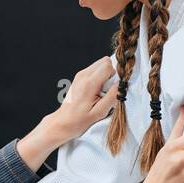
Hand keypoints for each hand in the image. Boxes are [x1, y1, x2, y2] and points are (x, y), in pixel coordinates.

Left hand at [16, 57, 117, 171]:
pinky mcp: (80, 76)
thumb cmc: (79, 120)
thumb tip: (121, 85)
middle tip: (107, 90)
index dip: (115, 76)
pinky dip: (100, 77)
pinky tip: (96, 91)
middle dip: (111, 74)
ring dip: (105, 75)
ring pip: (101, 63)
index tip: (113, 88)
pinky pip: (95, 69)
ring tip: (101, 92)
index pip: (108, 66)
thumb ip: (112, 97)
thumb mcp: (99, 112)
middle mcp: (83, 75)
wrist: (62, 122)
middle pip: (105, 61)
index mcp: (89, 83)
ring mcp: (80, 74)